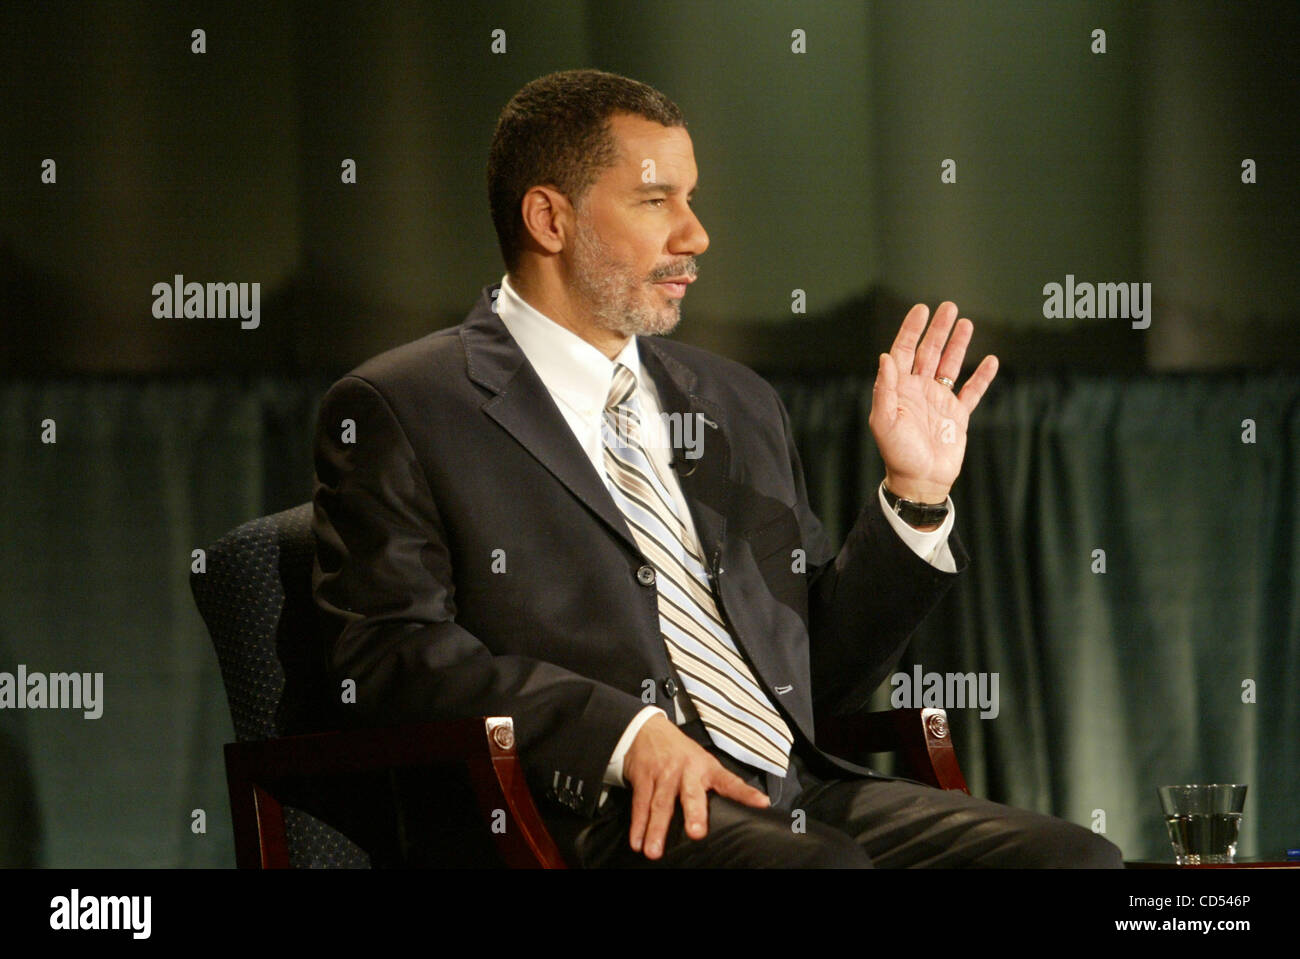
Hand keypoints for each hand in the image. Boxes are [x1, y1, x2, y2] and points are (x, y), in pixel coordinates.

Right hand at [622, 713, 769, 859]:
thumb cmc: (680, 754)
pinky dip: (637, 825)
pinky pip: (640, 804)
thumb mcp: (702, 762)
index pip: (730, 781)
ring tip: (654, 851)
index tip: (761, 803)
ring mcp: (663, 774)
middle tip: (696, 833)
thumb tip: (733, 816)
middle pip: (690, 794)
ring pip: (660, 804)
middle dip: (693, 813)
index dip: (745, 793)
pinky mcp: (643, 778)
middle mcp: (686, 771)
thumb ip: (714, 786)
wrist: (647, 730)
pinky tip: (637, 841)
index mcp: (707, 768)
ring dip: (656, 829)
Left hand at [870, 302, 998, 502]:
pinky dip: (981, 377)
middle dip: (938, 330)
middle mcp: (919, 390)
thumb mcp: (884, 422)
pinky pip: (972, 391)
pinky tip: (991, 360)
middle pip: (929, 352)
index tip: (921, 309)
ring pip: (950, 365)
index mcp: (899, 389)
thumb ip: (884, 389)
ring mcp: (939, 401)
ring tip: (967, 323)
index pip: (904, 352)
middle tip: (949, 307)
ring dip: (958, 345)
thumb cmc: (898, 454)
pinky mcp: (958, 415)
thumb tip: (885, 357)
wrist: (921, 481)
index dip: (912, 330)